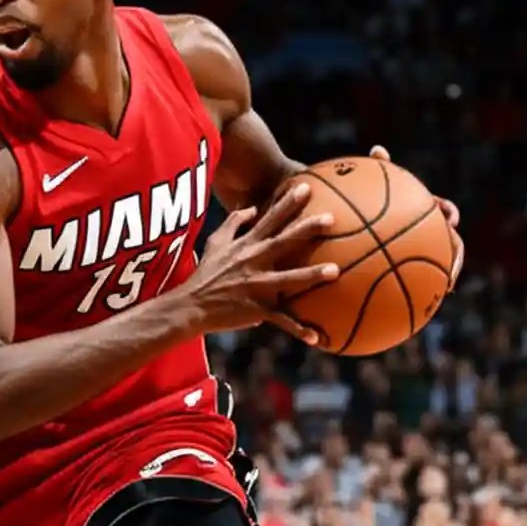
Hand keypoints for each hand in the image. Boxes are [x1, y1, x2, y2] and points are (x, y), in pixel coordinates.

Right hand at [182, 182, 337, 343]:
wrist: (191, 305)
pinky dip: (298, 329)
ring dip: (311, 275)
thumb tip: (252, 208)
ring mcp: (256, 286)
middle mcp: (253, 262)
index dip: (287, 202)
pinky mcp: (256, 309)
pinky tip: (317, 338)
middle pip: (284, 242)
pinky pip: (281, 320)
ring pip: (288, 279)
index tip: (306, 187)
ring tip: (335, 270)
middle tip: (330, 217)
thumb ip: (233, 223)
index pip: (270, 219)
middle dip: (306, 229)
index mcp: (246, 246)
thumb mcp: (215, 242)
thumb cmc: (206, 273)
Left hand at [369, 145, 463, 288]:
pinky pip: (417, 276)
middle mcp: (430, 229)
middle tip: (453, 268)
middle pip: (452, 243)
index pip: (445, 210)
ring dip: (444, 276)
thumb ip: (379, 169)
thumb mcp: (373, 185)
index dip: (450, 213)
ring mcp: (423, 246)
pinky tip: (407, 299)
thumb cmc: (372, 199)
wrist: (366, 220)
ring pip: (440, 263)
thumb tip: (378, 149)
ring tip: (443, 291)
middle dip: (455, 256)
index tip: (450, 219)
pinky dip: (415, 286)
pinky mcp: (414, 261)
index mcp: (425, 210)